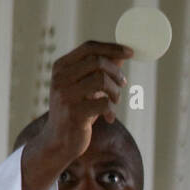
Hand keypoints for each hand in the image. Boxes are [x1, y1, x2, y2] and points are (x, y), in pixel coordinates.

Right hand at [21, 41, 133, 189]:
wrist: (59, 141)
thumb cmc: (76, 111)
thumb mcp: (85, 88)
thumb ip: (100, 70)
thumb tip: (121, 54)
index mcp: (61, 67)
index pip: (89, 47)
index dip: (112, 48)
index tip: (130, 52)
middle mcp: (60, 78)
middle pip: (97, 62)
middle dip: (116, 72)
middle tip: (123, 84)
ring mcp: (66, 95)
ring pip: (102, 80)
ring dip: (115, 92)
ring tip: (114, 102)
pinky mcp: (75, 113)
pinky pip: (104, 103)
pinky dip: (111, 110)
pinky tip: (108, 118)